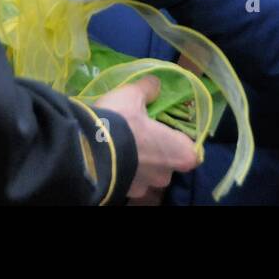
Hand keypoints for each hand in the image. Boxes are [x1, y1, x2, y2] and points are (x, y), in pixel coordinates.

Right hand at [92, 76, 198, 200]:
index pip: (192, 152)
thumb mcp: (133, 94)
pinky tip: (110, 156)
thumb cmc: (121, 121)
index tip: (169, 129)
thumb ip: (149, 89)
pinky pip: (128, 180)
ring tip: (122, 145)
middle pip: (168, 163)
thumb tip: (155, 85)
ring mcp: (143, 188)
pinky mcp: (122, 194)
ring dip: (139, 162)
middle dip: (157, 151)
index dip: (181, 141)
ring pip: (147, 174)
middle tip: (143, 134)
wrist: (86, 150)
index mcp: (179, 153)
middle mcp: (165, 175)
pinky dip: (122, 170)